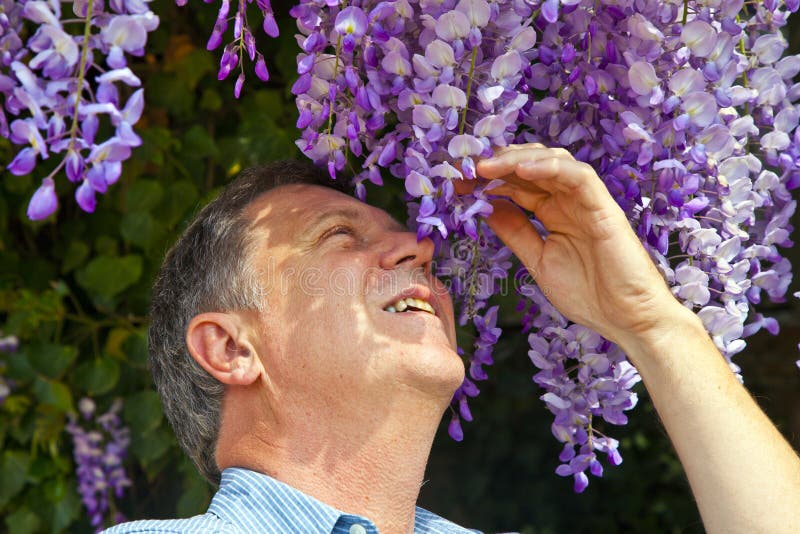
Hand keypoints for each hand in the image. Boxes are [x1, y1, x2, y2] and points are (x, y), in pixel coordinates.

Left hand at [466, 144, 681, 346]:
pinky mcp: (604, 207)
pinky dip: (550, 168)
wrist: (628, 320)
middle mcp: (568, 201)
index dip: (486, 179)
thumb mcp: (538, 260)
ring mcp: (587, 201)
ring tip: (484, 167)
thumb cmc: (589, 295)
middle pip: (530, 166)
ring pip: (552, 162)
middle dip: (495, 163)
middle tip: (463, 168)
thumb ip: (514, 232)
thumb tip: (484, 208)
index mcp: (553, 213)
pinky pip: (578, 177)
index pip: (516, 184)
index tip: (455, 181)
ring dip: (516, 160)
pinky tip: (521, 170)